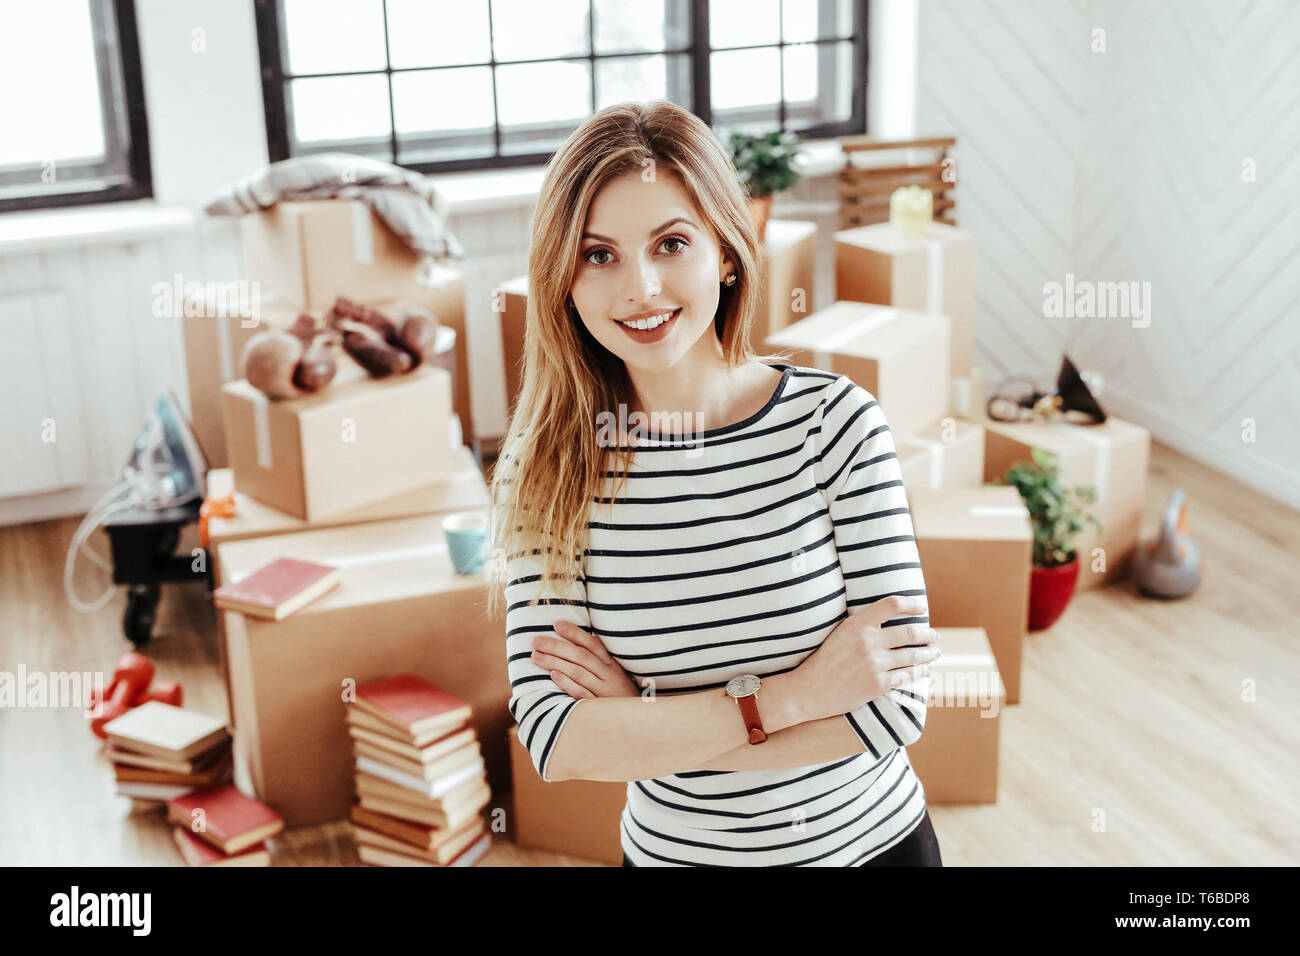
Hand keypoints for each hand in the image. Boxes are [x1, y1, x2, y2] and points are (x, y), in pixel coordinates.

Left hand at [531, 620, 640, 698]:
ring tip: (536, 655)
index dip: (574, 633)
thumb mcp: (616, 675)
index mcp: (611, 665)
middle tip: (536, 640)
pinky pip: (581, 693)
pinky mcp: (598, 707)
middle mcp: (608, 675)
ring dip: (555, 662)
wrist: (637, 720)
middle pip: (580, 656)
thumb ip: (600, 660)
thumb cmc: (621, 695)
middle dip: (556, 646)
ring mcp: (603, 691)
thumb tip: (584, 639)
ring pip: (578, 672)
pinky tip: (552, 674)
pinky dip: (567, 683)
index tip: (556, 624)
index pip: (592, 644)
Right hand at [793, 594, 939, 721]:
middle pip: (909, 632)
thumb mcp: (839, 633)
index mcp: (856, 624)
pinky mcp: (877, 684)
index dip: (911, 604)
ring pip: (912, 655)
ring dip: (928, 653)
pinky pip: (906, 675)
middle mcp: (867, 642)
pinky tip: (925, 670)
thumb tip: (890, 619)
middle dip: (927, 634)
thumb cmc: (824, 660)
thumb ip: (863, 625)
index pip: (891, 605)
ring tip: (935, 652)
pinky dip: (919, 671)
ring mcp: (874, 664)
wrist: (809, 690)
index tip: (921, 607)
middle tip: (935, 635)